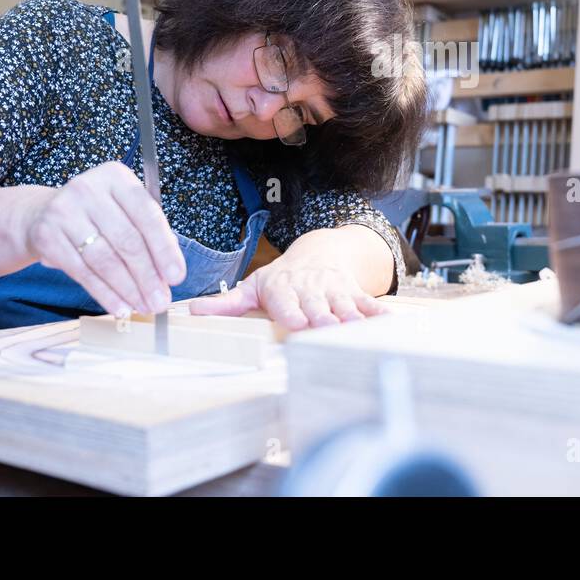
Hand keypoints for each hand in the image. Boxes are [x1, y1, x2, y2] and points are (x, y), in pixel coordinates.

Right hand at [20, 161, 185, 316]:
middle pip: (126, 239)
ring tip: (144, 307)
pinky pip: (82, 272)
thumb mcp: (123, 210)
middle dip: (147, 276)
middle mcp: (89, 189)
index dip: (164, 249)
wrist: (40, 214)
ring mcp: (63, 211)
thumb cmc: (95, 214)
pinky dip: (104, 293)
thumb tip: (168, 275)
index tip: (177, 277)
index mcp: (116, 177)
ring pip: (104, 258)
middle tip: (161, 301)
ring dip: (128, 289)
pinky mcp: (46, 236)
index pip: (147, 215)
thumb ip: (148, 234)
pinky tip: (119, 306)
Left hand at [189, 227, 390, 330]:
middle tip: (329, 327)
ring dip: (351, 316)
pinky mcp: (353, 292)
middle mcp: (309, 289)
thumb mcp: (254, 287)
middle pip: (317, 305)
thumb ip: (226, 303)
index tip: (298, 322)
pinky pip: (366, 302)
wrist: (319, 252)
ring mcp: (333, 290)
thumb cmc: (282, 278)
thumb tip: (189, 310)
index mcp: (283, 290)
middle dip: (323, 316)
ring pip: (343, 305)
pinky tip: (389, 322)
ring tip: (356, 327)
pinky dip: (378, 313)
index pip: (287, 302)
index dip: (293, 312)